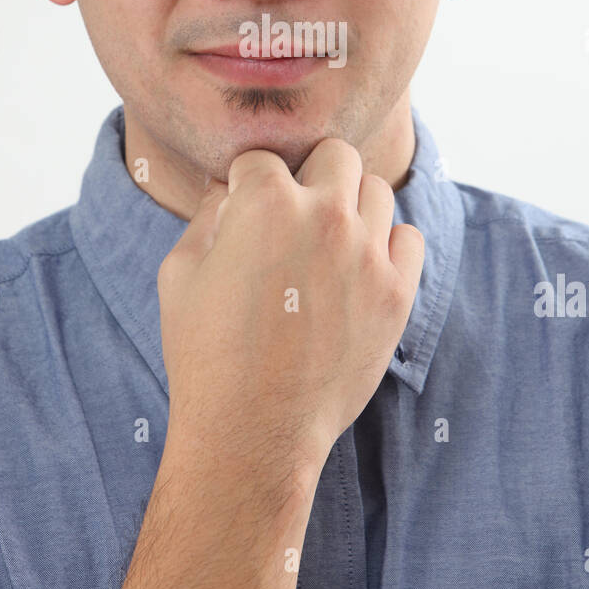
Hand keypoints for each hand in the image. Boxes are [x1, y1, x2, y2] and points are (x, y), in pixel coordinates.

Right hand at [157, 137, 424, 481]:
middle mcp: (324, 216)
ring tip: (326, 243)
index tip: (243, 210)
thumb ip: (207, 215)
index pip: (262, 158)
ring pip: (375, 191)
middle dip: (309, 174)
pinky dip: (387, 244)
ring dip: (350, 206)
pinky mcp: (397, 293)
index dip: (245, 183)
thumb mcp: (180, 274)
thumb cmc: (205, 354)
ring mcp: (367, 254)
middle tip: (292, 214)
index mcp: (265, 202)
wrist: (253, 433)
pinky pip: (408, 238)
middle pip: (333, 155)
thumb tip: (227, 189)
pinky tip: (359, 268)